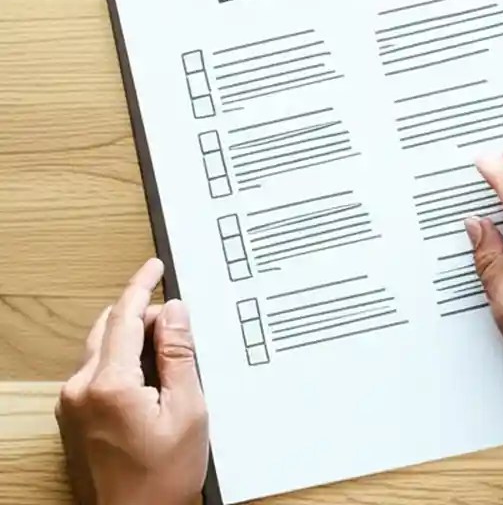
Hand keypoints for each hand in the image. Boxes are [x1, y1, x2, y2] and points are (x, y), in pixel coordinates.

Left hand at [56, 259, 208, 504]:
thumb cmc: (163, 476)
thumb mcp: (189, 410)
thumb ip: (178, 355)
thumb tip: (174, 312)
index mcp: (109, 384)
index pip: (124, 317)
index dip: (142, 286)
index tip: (154, 267)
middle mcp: (80, 389)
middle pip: (109, 328)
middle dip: (143, 317)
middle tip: (179, 326)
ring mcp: (72, 403)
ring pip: (102, 349)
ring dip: (133, 340)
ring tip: (170, 358)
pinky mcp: (73, 415)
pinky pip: (96, 371)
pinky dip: (122, 362)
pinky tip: (151, 379)